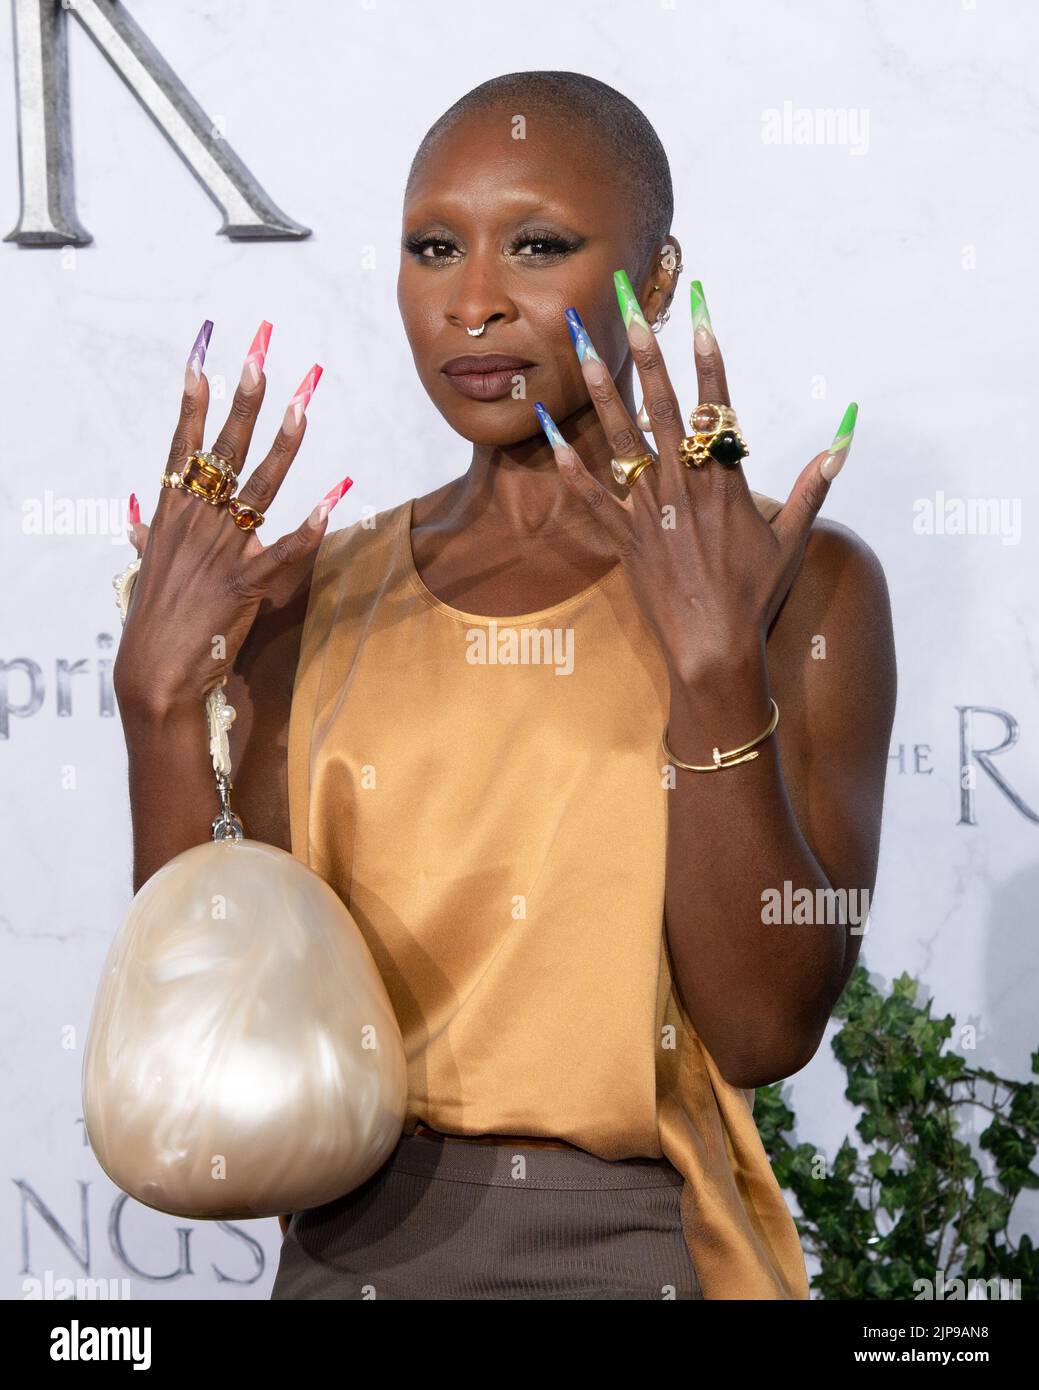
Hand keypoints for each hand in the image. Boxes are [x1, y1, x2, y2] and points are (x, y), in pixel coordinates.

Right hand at [114, 320, 350, 715]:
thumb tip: (136, 518)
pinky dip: (309, 525)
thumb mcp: (146, 572)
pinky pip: (282, 550)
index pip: (181, 444)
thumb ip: (147, 538)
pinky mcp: (243, 585)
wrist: (153, 677)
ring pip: (256, 487)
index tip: (203, 354)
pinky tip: (336, 496)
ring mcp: (219, 552)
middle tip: (261, 354)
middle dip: (244, 399)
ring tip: (303, 405)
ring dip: (283, 444)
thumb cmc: (153, 623)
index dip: (194, 399)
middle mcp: (194, 523)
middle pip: (222, 450)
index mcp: (170, 515)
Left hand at [533, 275, 856, 686]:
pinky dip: (568, 462)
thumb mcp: (793, 538)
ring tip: (578, 346)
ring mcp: (649, 508)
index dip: (709, 355)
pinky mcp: (623, 536)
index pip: (718, 405)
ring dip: (599, 388)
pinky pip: (589, 494)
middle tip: (629, 306)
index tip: (701, 312)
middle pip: (662, 405)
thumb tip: (845, 437)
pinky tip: (547, 428)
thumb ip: (816, 484)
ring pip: (620, 437)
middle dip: (646, 350)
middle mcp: (683, 485)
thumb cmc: (756, 595)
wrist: (714, 646)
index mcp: (725, 481)